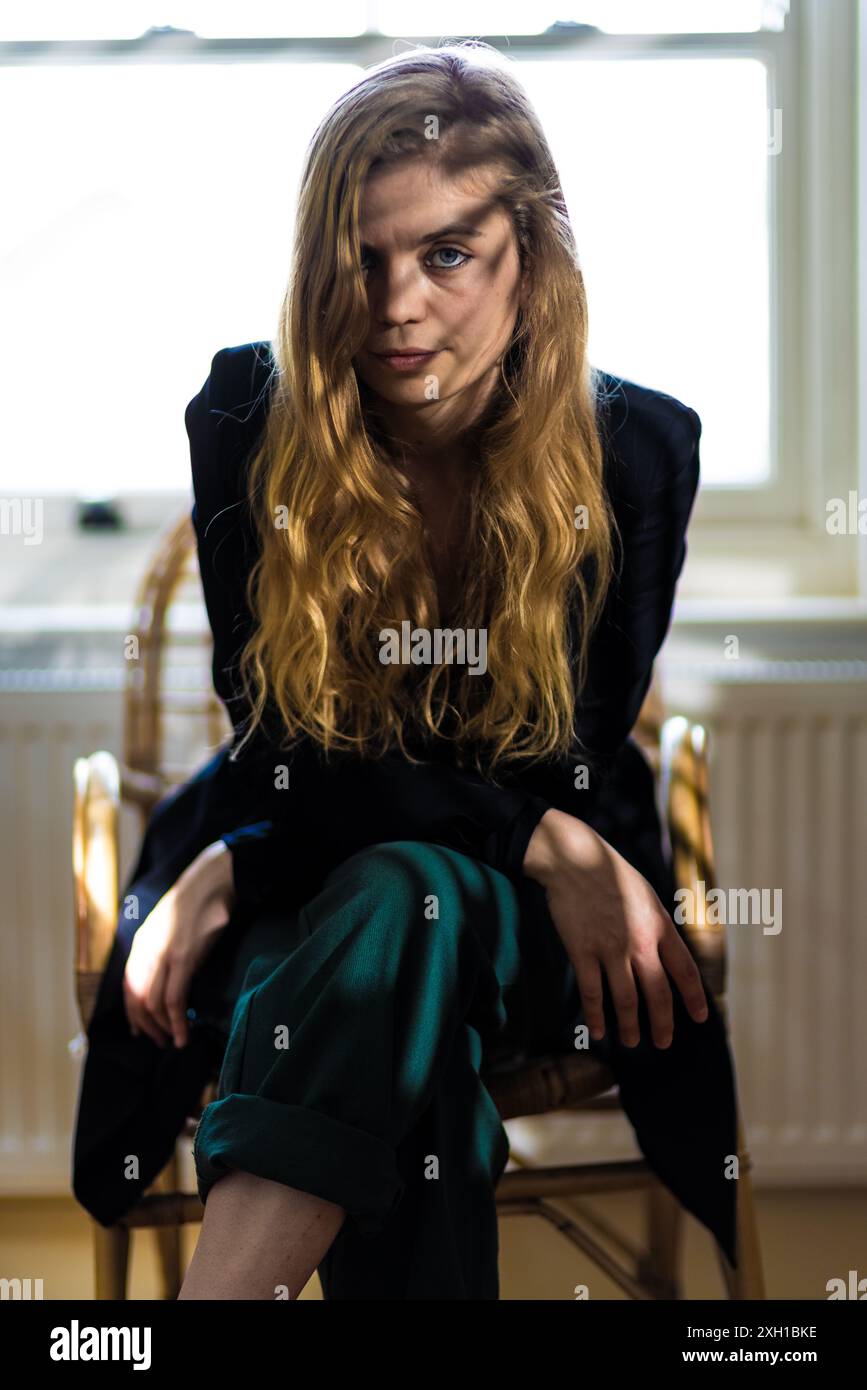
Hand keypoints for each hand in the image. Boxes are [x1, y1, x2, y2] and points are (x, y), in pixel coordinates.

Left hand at [123, 840, 235, 1049]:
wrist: (211, 880)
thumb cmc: (197, 901)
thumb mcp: (169, 925)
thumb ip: (162, 946)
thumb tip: (168, 972)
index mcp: (141, 943)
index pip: (128, 987)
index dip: (133, 1013)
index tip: (142, 1029)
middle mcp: (145, 951)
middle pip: (136, 1000)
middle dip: (147, 1027)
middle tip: (160, 1041)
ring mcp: (163, 955)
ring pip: (152, 1004)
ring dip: (163, 1029)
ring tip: (175, 1041)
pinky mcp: (183, 959)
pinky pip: (174, 1000)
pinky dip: (177, 1022)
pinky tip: (184, 1033)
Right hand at [523, 808, 708, 1049]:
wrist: (573, 860)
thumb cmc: (609, 873)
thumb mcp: (646, 895)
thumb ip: (656, 926)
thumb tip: (664, 955)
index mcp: (660, 926)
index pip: (685, 970)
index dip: (695, 998)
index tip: (700, 1018)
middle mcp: (639, 941)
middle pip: (658, 993)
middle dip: (663, 1023)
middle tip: (663, 1042)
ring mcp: (610, 948)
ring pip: (626, 1000)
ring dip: (630, 1026)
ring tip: (631, 1041)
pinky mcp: (582, 951)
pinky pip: (592, 992)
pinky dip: (596, 1015)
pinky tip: (598, 1031)